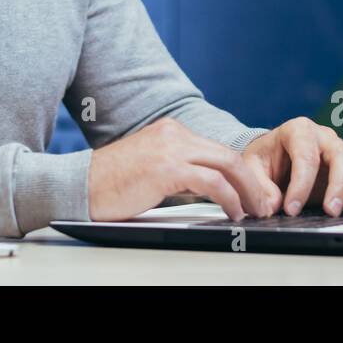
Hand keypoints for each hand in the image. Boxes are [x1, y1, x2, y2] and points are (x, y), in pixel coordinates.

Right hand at [88, 118, 277, 221]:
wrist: (80, 185)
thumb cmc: (110, 183)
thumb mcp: (150, 168)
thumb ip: (177, 170)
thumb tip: (207, 190)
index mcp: (169, 130)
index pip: (215, 149)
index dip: (238, 173)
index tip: (248, 193)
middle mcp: (173, 133)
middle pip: (227, 154)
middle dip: (250, 181)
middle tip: (262, 204)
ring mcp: (170, 149)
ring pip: (226, 165)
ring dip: (246, 191)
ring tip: (254, 211)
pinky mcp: (167, 169)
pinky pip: (212, 182)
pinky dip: (230, 198)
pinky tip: (234, 212)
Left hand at [242, 117, 342, 216]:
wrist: (275, 159)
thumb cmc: (266, 160)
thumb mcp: (252, 168)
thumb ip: (259, 185)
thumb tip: (272, 205)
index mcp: (298, 130)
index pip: (305, 155)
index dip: (301, 185)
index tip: (292, 209)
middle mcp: (323, 136)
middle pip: (341, 155)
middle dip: (338, 185)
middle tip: (331, 211)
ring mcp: (340, 150)